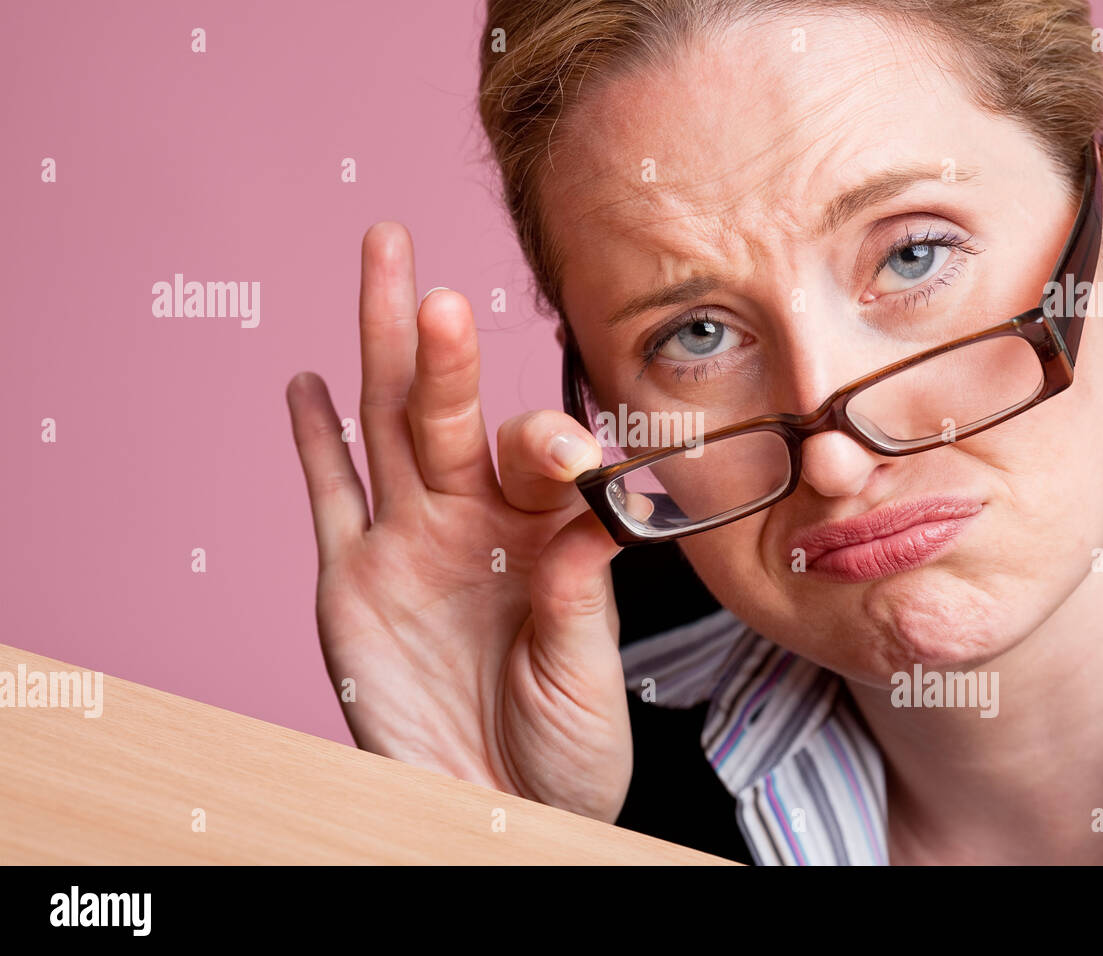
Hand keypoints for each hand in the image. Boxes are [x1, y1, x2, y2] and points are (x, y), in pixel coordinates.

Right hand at [286, 222, 630, 822]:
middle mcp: (475, 523)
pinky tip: (309, 378)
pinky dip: (315, 441)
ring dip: (381, 347)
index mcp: (547, 537)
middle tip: (433, 276)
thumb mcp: (586, 678)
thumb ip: (580, 593)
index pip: (545, 463)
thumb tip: (594, 509)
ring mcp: (409, 543)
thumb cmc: (563, 754)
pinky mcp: (350, 582)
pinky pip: (330, 498)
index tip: (574, 457)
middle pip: (451, 415)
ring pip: (387, 428)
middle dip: (442, 347)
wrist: (500, 814)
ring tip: (382, 262)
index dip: (554, 447)